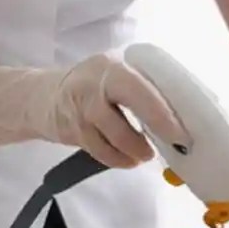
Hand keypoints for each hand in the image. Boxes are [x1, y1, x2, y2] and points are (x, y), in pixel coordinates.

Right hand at [0, 51, 190, 167]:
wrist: (44, 96)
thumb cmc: (93, 82)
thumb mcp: (116, 70)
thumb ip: (143, 81)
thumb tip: (184, 102)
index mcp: (112, 67)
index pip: (139, 90)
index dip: (161, 113)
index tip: (181, 132)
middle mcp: (93, 88)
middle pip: (124, 116)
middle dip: (151, 133)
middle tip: (172, 145)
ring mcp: (81, 113)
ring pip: (113, 141)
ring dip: (135, 152)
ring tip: (147, 153)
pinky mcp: (75, 134)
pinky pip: (102, 153)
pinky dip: (120, 159)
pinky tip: (130, 158)